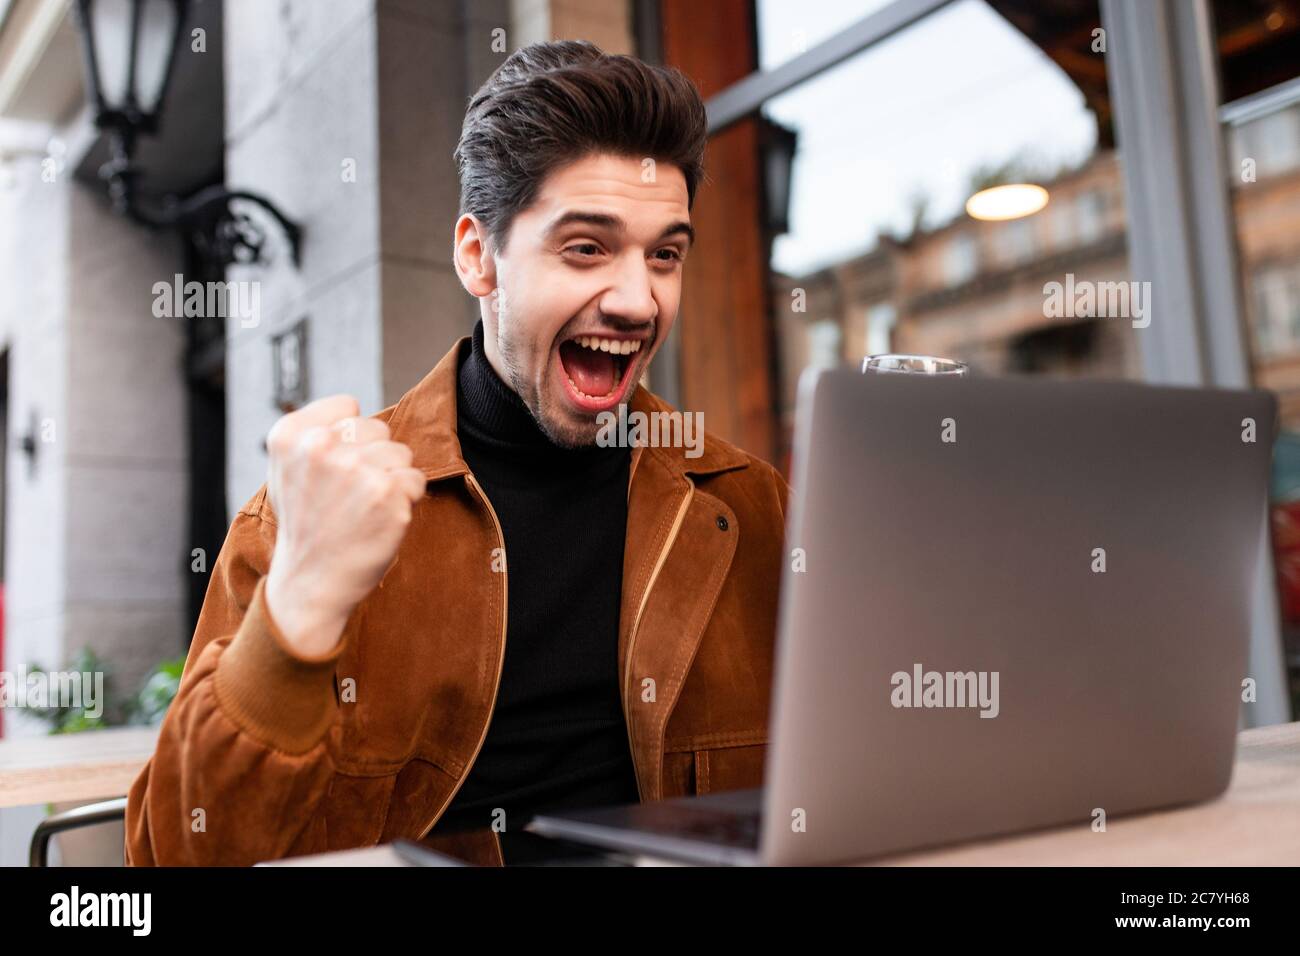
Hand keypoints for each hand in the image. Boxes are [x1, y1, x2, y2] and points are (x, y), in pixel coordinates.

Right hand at [262, 395, 425, 655]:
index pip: (348, 407)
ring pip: (401, 454)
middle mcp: (321, 447)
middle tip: (349, 495)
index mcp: (291, 435)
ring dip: (392, 480)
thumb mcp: (286, 469)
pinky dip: (407, 500)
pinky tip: (379, 520)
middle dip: (374, 458)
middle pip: (379, 429)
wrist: (311, 582)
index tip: (333, 469)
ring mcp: (356, 471)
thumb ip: (314, 432)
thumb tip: (355, 409)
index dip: (349, 438)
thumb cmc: (305, 524)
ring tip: (363, 509)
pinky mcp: (388, 495)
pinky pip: (416, 480)